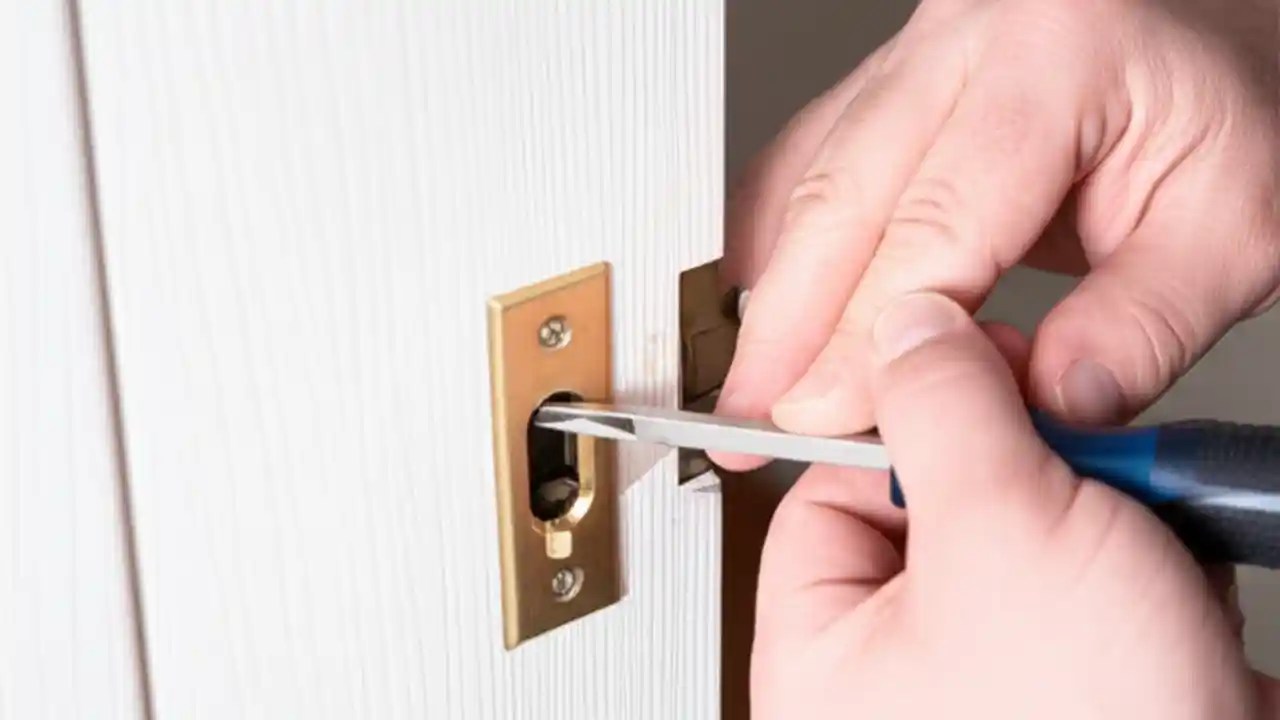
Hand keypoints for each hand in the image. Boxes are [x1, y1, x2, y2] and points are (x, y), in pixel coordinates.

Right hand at [717, 0, 1277, 466]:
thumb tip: (1044, 406)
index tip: (826, 418)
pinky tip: (766, 307)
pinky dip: (773, 242)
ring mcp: (915, 54)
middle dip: (785, 326)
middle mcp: (966, 39)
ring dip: (770, 294)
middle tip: (751, 418)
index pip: (933, 219)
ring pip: (804, 178)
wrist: (1205, 40)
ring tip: (750, 385)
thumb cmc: (1225, 110)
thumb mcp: (1235, 228)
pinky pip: (802, 159)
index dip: (866, 334)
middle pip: (838, 194)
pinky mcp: (887, 85)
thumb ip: (1143, 327)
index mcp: (1056, 53)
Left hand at [751, 292, 1275, 717]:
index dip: (911, 417)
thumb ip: (945, 409)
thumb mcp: (1001, 531)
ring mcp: (993, 690)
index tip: (974, 371)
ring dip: (1104, 527)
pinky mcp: (1083, 696)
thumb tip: (907, 330)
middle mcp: (896, 679)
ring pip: (1034, 546)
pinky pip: (1095, 600)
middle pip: (944, 509)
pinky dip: (1145, 583)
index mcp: (825, 651)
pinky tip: (1175, 602)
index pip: (833, 486)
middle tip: (1083, 466)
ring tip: (1144, 551)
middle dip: (1035, 478)